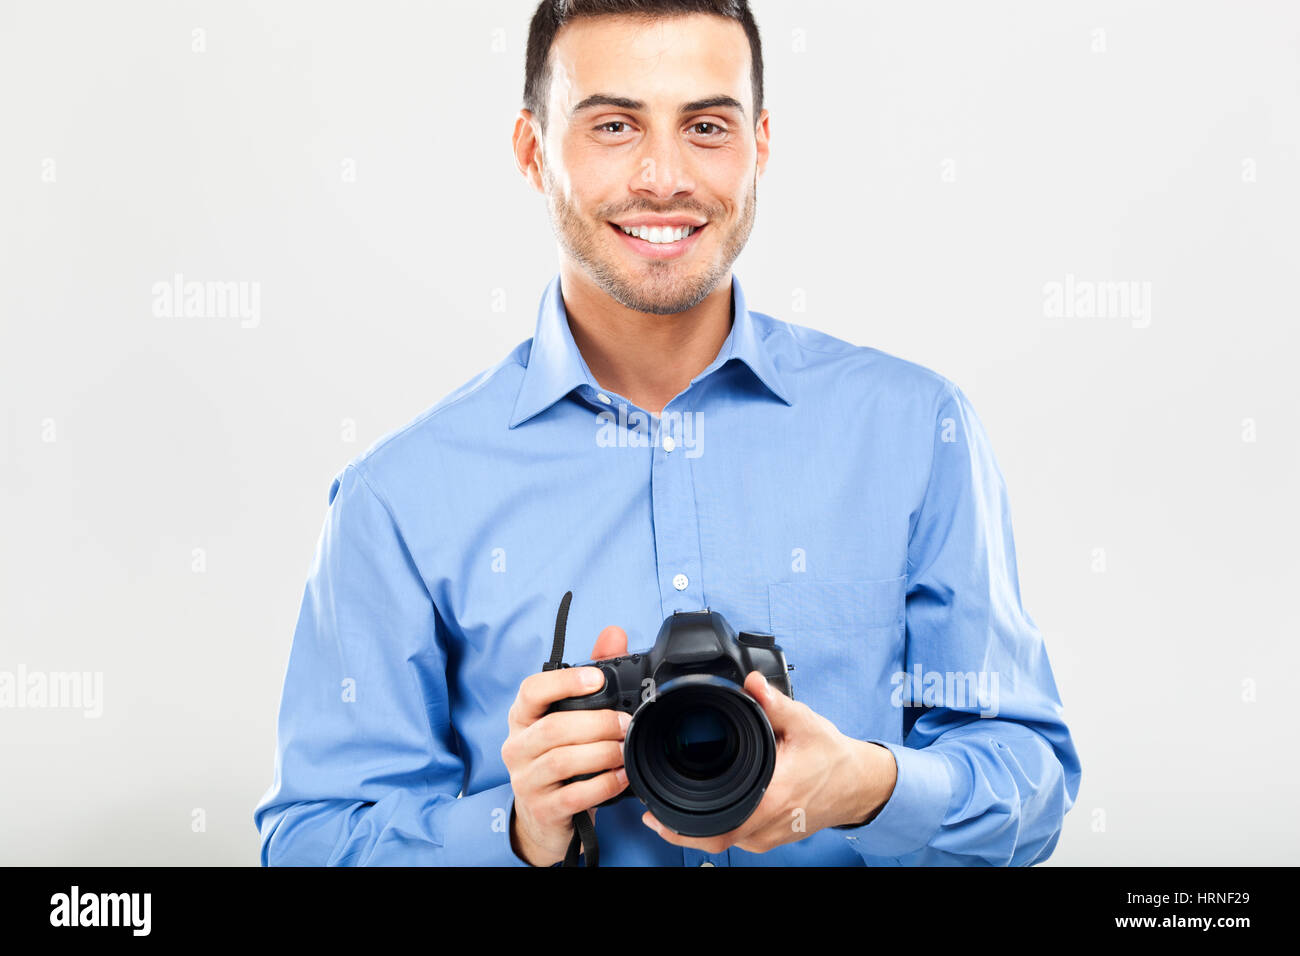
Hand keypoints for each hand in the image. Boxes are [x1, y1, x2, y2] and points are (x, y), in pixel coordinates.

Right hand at [502, 625, 632, 865]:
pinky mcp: (543, 809)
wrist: (543, 819)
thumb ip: (591, 675)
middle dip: (598, 724)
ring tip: (624, 750)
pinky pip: (575, 795)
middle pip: (554, 728)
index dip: (564, 682)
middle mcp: (517, 746)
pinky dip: (604, 784)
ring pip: (563, 760)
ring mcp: (526, 780)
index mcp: (523, 717)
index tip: (597, 679)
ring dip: (602, 753)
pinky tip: (621, 777)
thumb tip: (614, 634)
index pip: (531, 690)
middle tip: (625, 724)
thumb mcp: (570, 718)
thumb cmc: (560, 758)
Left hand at [639, 671, 897, 854]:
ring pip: (723, 842)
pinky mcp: (772, 836)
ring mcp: (771, 835)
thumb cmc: (832, 757)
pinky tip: (700, 813)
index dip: (682, 826)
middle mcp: (769, 824)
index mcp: (773, 798)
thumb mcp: (805, 723)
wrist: (858, 784)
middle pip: (713, 840)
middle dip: (679, 829)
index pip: (718, 827)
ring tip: (668, 811)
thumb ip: (774, 703)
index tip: (655, 814)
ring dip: (696, 830)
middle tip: (651, 812)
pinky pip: (736, 838)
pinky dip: (715, 828)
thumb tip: (751, 682)